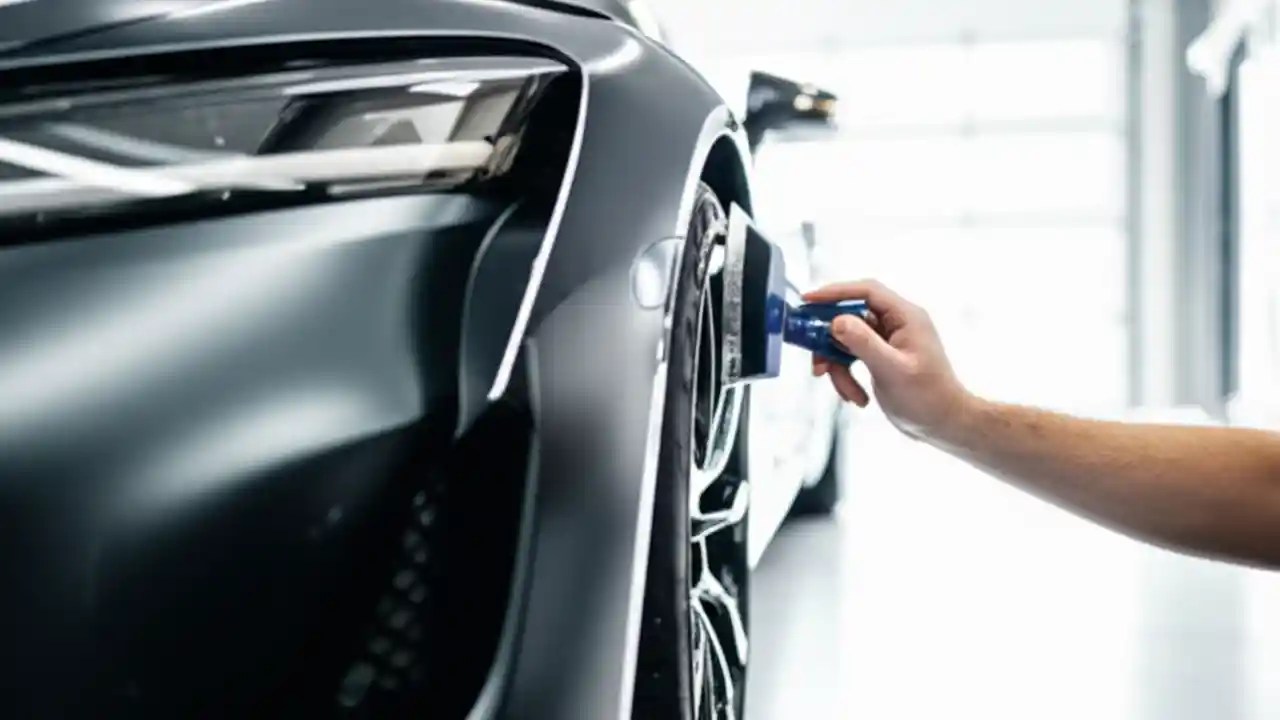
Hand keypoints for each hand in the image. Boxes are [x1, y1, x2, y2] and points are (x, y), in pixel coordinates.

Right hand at [806, 280, 970, 441]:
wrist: (943, 424)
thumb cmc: (927, 397)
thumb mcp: (892, 370)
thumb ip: (864, 343)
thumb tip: (836, 321)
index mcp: (905, 317)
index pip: (866, 292)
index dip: (836, 292)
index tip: (808, 300)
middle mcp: (896, 324)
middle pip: (850, 317)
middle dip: (830, 342)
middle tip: (816, 362)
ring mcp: (886, 341)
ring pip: (846, 341)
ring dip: (839, 367)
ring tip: (847, 392)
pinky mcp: (879, 358)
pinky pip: (851, 358)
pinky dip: (847, 377)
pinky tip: (857, 397)